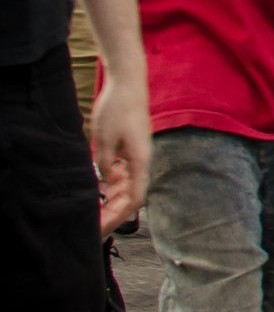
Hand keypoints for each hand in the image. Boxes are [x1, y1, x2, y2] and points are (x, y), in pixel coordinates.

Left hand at [89, 69, 151, 231]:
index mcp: (140, 160)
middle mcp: (141, 160)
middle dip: (114, 213)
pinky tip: (97, 190)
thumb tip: (105, 182)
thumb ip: (105, 164)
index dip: (120, 216)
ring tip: (93, 212)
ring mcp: (136, 155)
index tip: (102, 227)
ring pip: (126, 186)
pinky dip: (111, 185)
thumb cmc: (118, 109)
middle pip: (131, 195)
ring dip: (112, 200)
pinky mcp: (130, 148)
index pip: (135, 198)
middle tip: (94, 226)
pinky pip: (122, 174)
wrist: (128, 84)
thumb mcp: (104, 139)